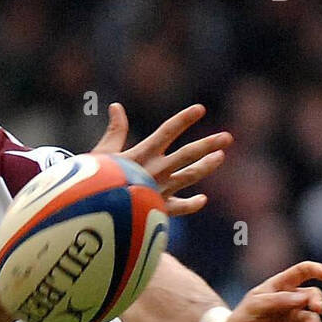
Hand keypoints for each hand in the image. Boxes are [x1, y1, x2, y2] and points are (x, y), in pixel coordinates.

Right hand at [89, 102, 231, 214]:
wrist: (95, 214)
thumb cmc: (93, 182)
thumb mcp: (101, 154)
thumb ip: (115, 131)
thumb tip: (116, 106)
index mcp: (141, 154)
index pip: (167, 131)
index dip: (184, 119)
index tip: (200, 109)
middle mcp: (155, 171)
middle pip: (188, 154)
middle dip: (208, 144)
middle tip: (227, 138)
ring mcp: (159, 191)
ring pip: (188, 176)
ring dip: (206, 166)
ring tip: (220, 157)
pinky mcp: (157, 210)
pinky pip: (179, 208)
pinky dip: (191, 205)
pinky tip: (202, 200)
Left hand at [223, 261, 321, 321]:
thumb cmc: (242, 320)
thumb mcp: (255, 306)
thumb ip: (278, 300)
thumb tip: (303, 298)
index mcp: (280, 287)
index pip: (301, 272)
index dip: (315, 270)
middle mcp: (290, 302)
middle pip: (312, 296)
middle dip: (318, 300)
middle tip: (318, 308)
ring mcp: (293, 321)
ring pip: (311, 319)